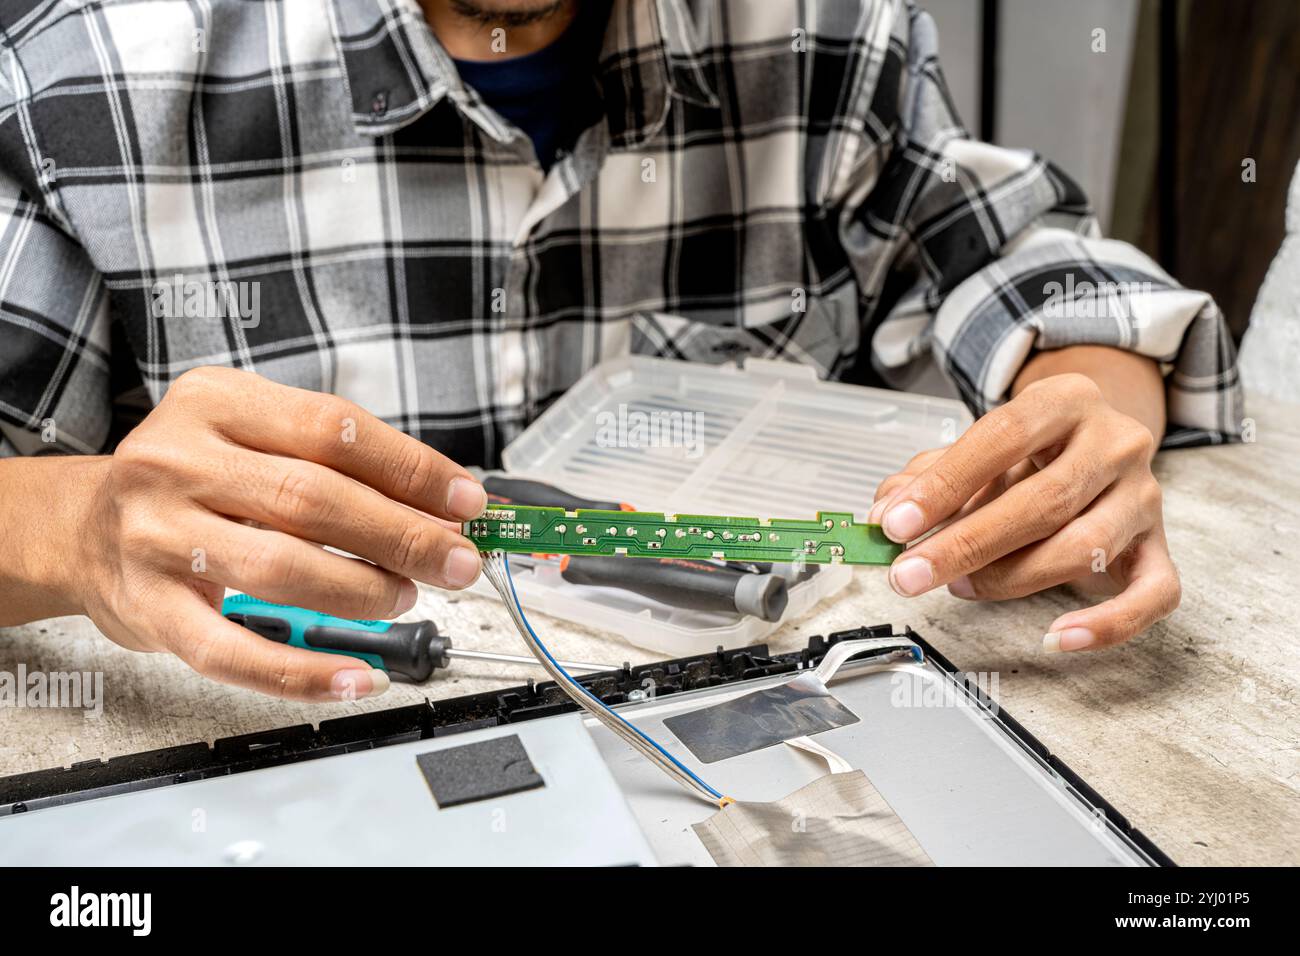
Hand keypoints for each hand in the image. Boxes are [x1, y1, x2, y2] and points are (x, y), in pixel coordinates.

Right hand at [59, 367, 486, 698]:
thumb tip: (440, 507)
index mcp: (216, 403)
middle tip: (456, 561)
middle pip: (315, 499)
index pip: (334, 429)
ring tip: (405, 597)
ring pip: (282, 570)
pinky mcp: (151, 610)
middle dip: (403, 535)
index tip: (465, 502)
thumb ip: (338, 462)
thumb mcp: (252, 435)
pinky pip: (237, 652)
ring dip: (364, 591)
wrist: (82, 527)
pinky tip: (357, 676)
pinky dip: (306, 672)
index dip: (412, 469)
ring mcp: (158, 538)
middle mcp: (178, 462)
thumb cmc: (192, 479)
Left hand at [868, 373, 1178, 651]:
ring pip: (1085, 547)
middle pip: (1044, 500)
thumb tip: (885, 512)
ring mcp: (1144, 496)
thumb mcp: (975, 450)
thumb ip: (927, 476)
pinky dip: (1106, 624)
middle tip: (910, 574)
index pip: (1003, 437)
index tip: (896, 524)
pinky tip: (1058, 637)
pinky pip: (1152, 595)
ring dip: (1011, 577)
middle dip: (967, 544)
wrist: (1096, 444)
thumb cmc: (1028, 452)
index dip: (945, 484)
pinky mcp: (1160, 548)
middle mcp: (1116, 442)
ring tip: (960, 586)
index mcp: (1066, 400)